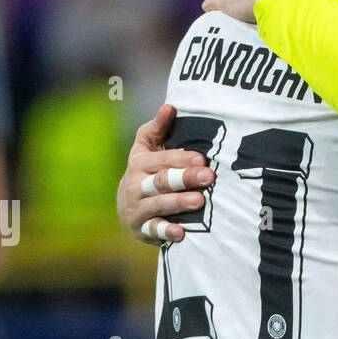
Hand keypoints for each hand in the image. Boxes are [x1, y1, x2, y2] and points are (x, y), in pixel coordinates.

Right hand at [117, 104, 215, 244]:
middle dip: (185, 179)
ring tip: (200, 201)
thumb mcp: (147, 147)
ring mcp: (137, 208)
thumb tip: (170, 106)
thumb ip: (158, 127)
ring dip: (179, 203)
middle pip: (161, 181)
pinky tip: (182, 232)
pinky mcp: (141, 229)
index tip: (201, 159)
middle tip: (208, 177)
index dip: (180, 159)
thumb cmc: (147, 169)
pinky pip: (153, 230)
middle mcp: (134, 186)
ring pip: (158, 205)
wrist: (129, 205)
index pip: (160, 160)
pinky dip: (166, 231)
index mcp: (139, 163)